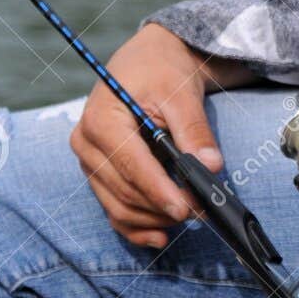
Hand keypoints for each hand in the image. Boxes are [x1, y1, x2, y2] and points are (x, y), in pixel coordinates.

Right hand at [70, 21, 251, 247]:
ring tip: (189, 218)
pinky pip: (113, 210)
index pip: (130, 165)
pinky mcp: (98, 175)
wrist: (149, 61)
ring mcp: (89, 162)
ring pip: (118, 206)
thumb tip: (212, 166)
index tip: (186, 208)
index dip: (158, 190)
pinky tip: (161, 236)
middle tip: (201, 212)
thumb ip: (194, 130)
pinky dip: (136, 227)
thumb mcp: (181, 93)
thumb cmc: (162, 71)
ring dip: (153, 219)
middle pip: (124, 190)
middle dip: (162, 206)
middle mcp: (86, 143)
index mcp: (101, 119)